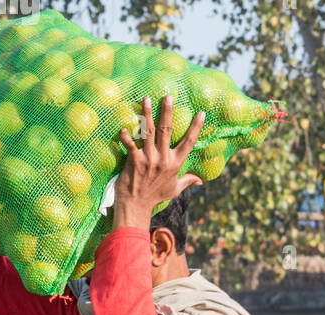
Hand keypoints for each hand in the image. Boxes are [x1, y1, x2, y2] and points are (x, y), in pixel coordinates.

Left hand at [114, 95, 204, 229]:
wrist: (135, 207)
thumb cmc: (154, 198)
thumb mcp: (174, 190)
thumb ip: (187, 181)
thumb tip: (201, 180)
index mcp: (175, 163)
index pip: (189, 142)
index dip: (196, 127)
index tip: (201, 113)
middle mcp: (163, 158)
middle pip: (167, 130)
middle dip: (167, 111)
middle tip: (168, 96)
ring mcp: (148, 159)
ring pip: (148, 132)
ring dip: (146, 114)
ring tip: (146, 99)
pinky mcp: (133, 162)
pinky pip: (130, 145)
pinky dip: (126, 137)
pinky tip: (123, 127)